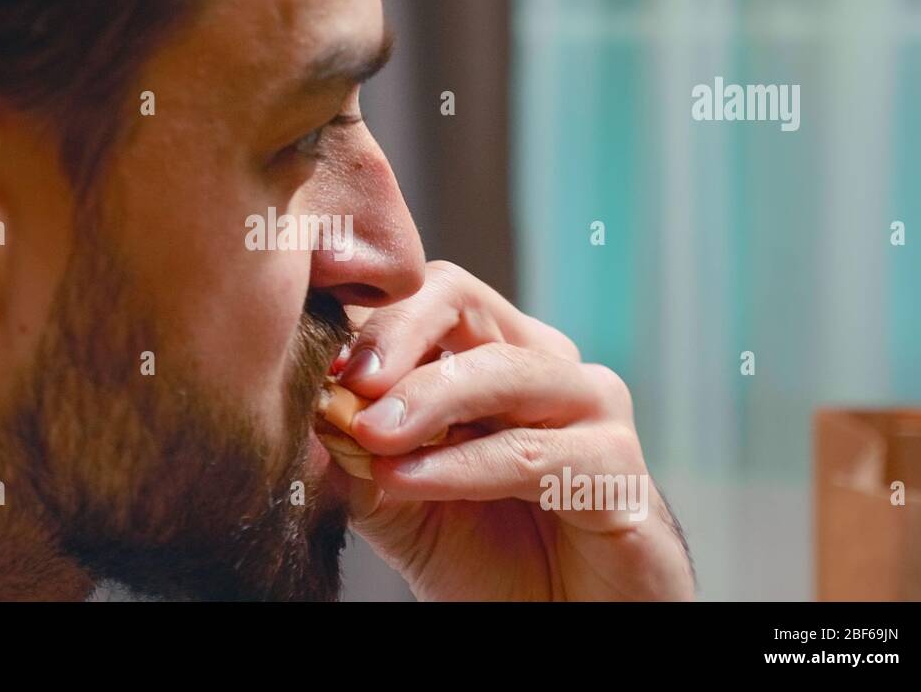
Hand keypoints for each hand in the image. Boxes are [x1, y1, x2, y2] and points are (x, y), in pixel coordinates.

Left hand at [338, 261, 695, 600]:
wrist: (562, 623)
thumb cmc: (488, 555)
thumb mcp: (398, 502)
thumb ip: (354, 459)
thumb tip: (300, 418)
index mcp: (489, 352)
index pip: (419, 297)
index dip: (361, 319)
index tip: (309, 354)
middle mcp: (542, 361)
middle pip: (459, 300)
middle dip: (395, 333)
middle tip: (348, 380)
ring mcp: (590, 407)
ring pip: (503, 369)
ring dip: (428, 397)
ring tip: (370, 433)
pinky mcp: (619, 469)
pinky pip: (533, 454)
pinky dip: (463, 465)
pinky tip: (408, 479)